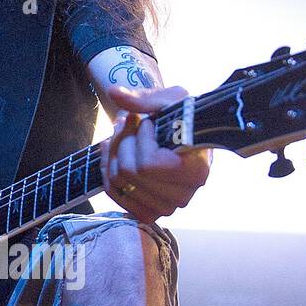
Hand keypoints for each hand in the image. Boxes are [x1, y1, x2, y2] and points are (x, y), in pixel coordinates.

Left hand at [100, 84, 211, 222]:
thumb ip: (143, 98)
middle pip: (128, 172)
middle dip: (122, 141)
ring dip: (114, 152)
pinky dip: (109, 170)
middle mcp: (183, 197)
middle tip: (129, 123)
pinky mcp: (149, 213)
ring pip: (117, 182)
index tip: (150, 122)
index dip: (141, 137)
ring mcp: (165, 208)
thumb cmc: (182, 117)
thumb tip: (113, 92)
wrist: (185, 137)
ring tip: (125, 135)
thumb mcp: (170, 101)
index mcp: (196, 172)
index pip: (148, 164)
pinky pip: (114, 194)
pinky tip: (118, 153)